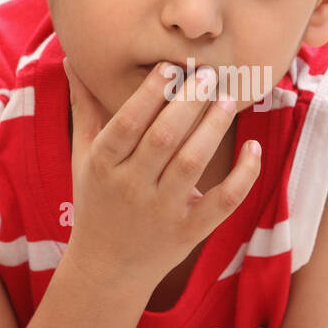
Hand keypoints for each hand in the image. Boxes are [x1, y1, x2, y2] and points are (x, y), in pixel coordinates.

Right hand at [62, 58, 260, 282]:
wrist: (108, 268)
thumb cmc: (97, 201)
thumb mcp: (83, 156)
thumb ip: (85, 108)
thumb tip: (73, 60)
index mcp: (103, 166)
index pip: (127, 123)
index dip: (149, 94)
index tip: (170, 68)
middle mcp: (131, 188)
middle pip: (164, 138)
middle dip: (188, 102)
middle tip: (209, 74)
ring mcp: (161, 212)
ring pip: (192, 164)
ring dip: (213, 128)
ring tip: (228, 99)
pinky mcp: (189, 232)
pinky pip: (221, 202)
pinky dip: (243, 176)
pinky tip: (255, 148)